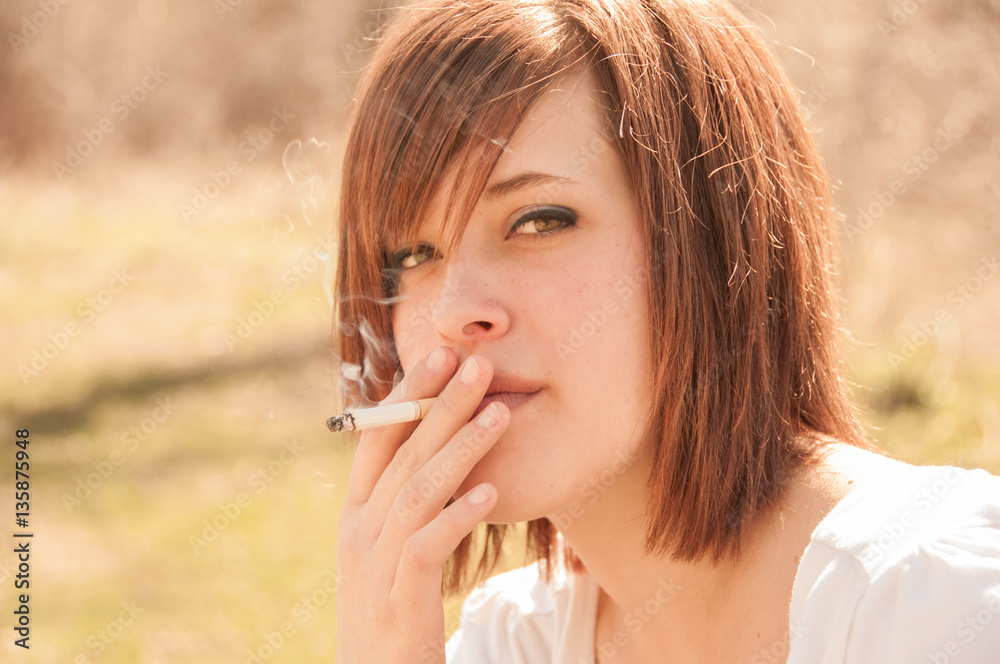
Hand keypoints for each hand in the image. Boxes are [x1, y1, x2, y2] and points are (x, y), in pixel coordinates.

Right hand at [335, 347, 508, 662]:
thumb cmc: (393, 610)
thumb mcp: (391, 550)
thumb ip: (411, 503)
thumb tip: (446, 450)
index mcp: (355, 513)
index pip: (377, 438)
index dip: (408, 394)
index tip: (442, 354)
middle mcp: (357, 533)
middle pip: (403, 456)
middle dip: (441, 406)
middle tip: (477, 365)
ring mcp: (373, 568)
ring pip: (417, 493)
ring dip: (460, 449)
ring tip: (500, 414)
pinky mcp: (397, 603)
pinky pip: (426, 548)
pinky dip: (457, 517)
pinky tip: (491, 493)